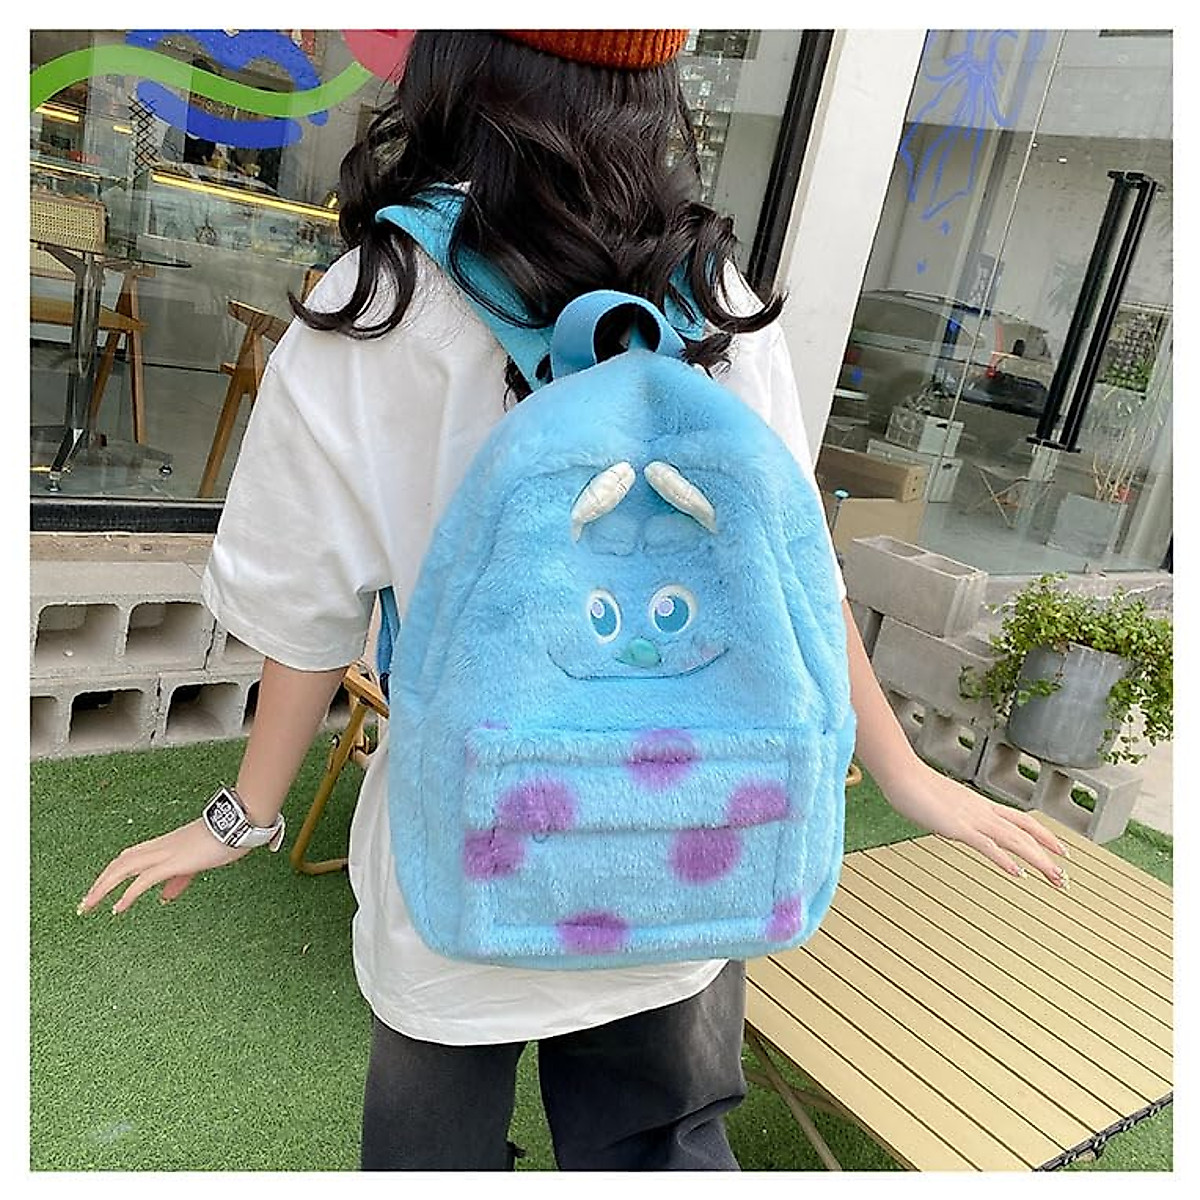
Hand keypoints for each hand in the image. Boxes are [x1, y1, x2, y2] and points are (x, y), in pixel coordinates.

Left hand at [78, 819, 251, 915]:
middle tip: (84, 903)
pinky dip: (127, 894)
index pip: (129, 857)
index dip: (111, 873)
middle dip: (99, 883)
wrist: (237, 821)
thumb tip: (164, 897)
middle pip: (119, 863)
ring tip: (88, 906)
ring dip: (102, 887)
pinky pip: (143, 880)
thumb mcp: (198, 861)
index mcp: (165, 844)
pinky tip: (117, 908)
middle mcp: (159, 847)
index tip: (99, 888)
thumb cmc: (225, 836)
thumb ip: (179, 879)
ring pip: (123, 869)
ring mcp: (164, 853)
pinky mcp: (173, 862)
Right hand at [883, 760, 1068, 887]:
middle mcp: (983, 812)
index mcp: (981, 806)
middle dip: (1047, 855)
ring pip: (1014, 840)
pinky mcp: (958, 827)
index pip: (1022, 820)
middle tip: (1063, 876)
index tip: (1060, 849)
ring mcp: (972, 819)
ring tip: (1054, 877)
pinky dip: (1004, 859)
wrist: (903, 775)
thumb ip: (954, 814)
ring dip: (1037, 860)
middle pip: (1025, 833)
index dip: (1044, 835)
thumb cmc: (915, 788)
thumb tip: (954, 822)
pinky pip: (987, 845)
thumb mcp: (943, 804)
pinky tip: (1017, 873)